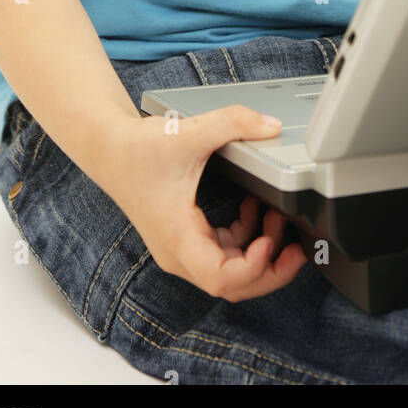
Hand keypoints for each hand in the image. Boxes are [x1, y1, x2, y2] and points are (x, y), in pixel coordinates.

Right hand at [103, 105, 307, 301]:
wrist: (109, 148)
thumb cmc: (137, 149)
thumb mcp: (190, 132)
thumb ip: (234, 122)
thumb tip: (271, 125)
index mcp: (178, 237)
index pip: (220, 278)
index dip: (253, 267)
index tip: (270, 240)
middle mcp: (179, 252)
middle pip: (232, 285)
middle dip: (270, 270)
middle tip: (298, 250)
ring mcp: (182, 247)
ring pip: (230, 272)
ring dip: (260, 252)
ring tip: (278, 219)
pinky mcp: (186, 236)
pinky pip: (223, 252)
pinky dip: (245, 238)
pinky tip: (254, 210)